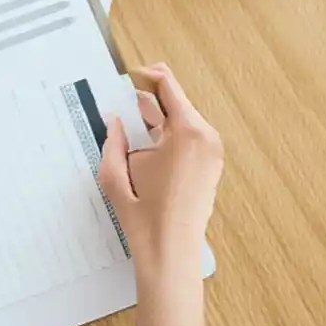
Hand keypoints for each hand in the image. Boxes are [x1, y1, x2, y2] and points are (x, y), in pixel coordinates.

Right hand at [99, 63, 222, 277]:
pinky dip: (170, 132)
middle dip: (151, 97)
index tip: (129, 74)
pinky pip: (190, 136)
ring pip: (183, 118)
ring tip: (135, 119)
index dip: (146, 75)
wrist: (171, 251)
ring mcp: (212, 151)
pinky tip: (149, 141)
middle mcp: (205, 137)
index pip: (168, 86)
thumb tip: (116, 120)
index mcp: (186, 132)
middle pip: (177, 101)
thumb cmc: (144, 215)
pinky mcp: (212, 165)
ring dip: (160, 116)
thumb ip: (113, 139)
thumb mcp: (115, 173)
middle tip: (126, 95)